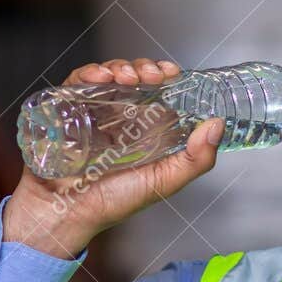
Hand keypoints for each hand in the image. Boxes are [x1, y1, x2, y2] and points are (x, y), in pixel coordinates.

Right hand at [3, 58, 223, 259]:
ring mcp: (90, 112)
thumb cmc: (111, 203)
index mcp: (141, 131)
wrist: (65, 214)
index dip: (164, 77)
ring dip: (120, 67)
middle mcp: (116, 118)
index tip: (172, 73)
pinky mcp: (64, 110)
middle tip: (152, 75)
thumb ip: (195, 160)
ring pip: (107, 75)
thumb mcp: (162, 182)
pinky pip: (75, 82)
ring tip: (126, 76)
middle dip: (144, 68)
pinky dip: (88, 73)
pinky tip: (99, 77)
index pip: (156, 93)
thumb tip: (217, 125)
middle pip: (133, 78)